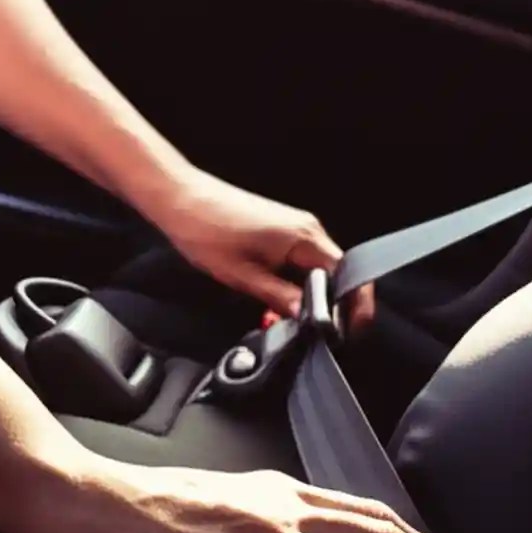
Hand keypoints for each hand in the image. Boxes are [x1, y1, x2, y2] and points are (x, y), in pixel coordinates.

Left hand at [144, 167, 375, 333]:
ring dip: (309, 298)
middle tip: (315, 334)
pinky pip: (302, 264)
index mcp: (304, 238)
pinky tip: (276, 304)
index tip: (345, 332)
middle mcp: (307, 229)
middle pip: (336, 275)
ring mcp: (295, 228)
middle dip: (329, 307)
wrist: (180, 198)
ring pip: (318, 271)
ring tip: (290, 322)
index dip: (352, 307)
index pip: (348, 275)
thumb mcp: (243, 276)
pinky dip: (296, 286)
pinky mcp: (281, 231)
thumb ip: (280, 298)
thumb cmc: (205, 230)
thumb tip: (307, 319)